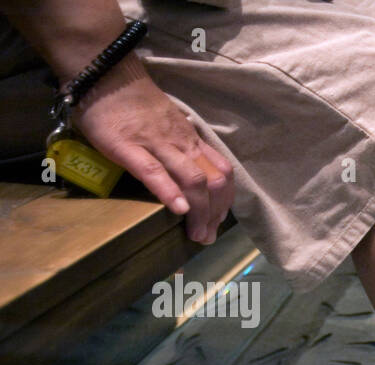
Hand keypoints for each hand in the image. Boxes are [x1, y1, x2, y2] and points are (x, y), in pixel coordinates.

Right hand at [74, 53, 233, 242]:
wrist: (105, 73)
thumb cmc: (134, 103)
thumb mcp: (168, 124)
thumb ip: (180, 147)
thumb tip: (189, 175)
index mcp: (190, 141)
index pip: (222, 172)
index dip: (224, 201)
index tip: (217, 221)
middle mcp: (182, 143)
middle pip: (213, 182)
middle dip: (214, 214)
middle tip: (207, 237)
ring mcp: (157, 144)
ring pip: (192, 179)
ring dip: (199, 212)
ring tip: (197, 235)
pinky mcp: (127, 146)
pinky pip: (153, 170)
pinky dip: (168, 192)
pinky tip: (177, 210)